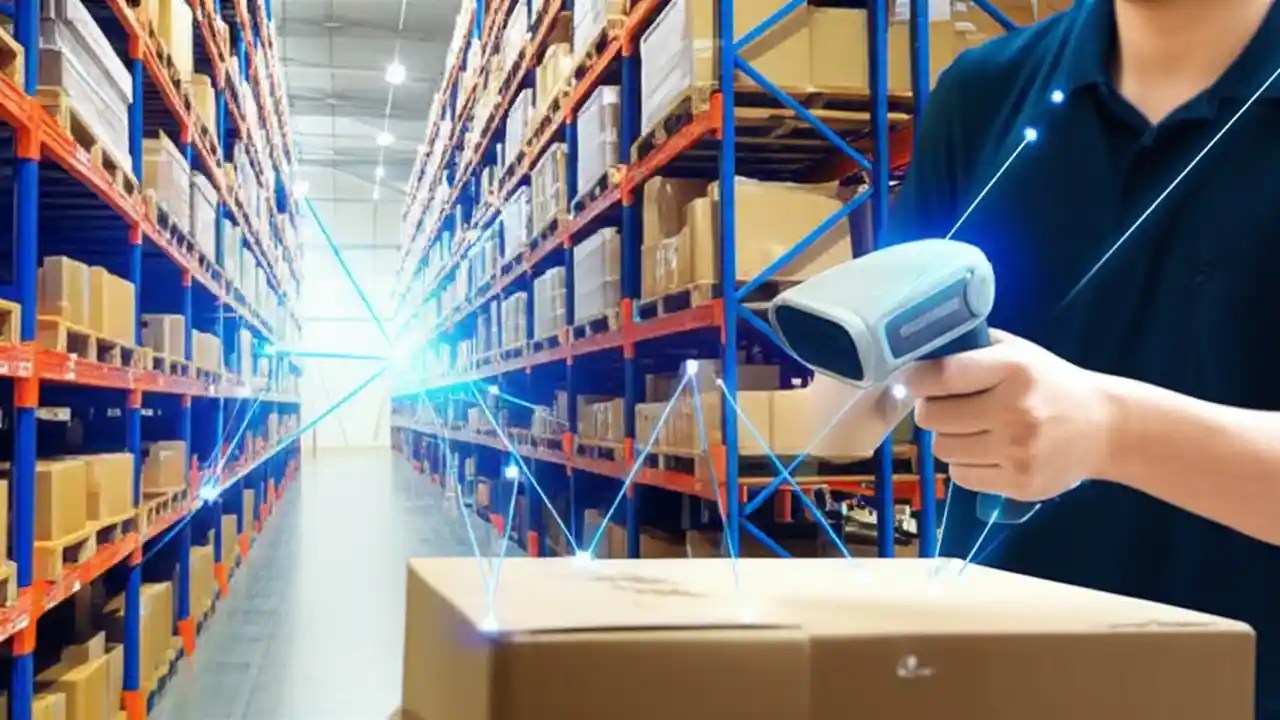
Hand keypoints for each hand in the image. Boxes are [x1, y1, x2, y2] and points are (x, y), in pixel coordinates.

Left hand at [903, 330, 1116, 501]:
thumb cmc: (1049, 384)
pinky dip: (965, 465)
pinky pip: (961, 477)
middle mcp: (1015, 411)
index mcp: (1014, 370)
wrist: (1104, 428)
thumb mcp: (1018, 352)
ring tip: (971, 430)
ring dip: (949, 439)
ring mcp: (1018, 451)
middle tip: (945, 407)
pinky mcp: (1020, 483)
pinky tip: (986, 452)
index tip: (908, 381)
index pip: (943, 375)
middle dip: (931, 411)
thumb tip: (917, 353)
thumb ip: (971, 348)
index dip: (915, 379)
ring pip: (943, 450)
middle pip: (933, 417)